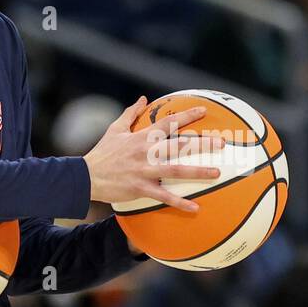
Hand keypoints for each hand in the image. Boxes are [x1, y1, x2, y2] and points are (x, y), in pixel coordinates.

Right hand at [84, 97, 225, 212]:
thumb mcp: (115, 129)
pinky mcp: (141, 188)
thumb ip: (130, 113)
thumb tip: (142, 98)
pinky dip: (180, 203)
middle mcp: (146, 152)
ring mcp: (144, 171)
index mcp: (142, 137)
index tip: (204, 110)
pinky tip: (196, 208)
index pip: (168, 123)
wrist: (86, 176)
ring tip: (216, 173)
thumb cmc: (102, 153)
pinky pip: (164, 197)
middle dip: (201, 143)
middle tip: (221, 142)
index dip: (186, 115)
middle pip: (178, 146)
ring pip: (176, 170)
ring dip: (197, 172)